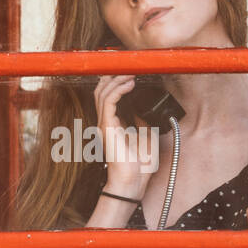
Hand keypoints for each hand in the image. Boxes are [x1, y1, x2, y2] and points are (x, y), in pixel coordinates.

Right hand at [93, 75, 157, 199]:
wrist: (132, 182)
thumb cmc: (138, 165)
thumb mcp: (146, 135)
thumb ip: (143, 119)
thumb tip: (146, 104)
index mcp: (113, 123)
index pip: (108, 95)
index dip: (116, 80)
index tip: (131, 69)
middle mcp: (105, 121)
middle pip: (102, 89)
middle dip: (113, 74)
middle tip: (128, 64)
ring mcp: (104, 124)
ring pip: (103, 92)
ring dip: (117, 79)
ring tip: (131, 72)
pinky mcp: (107, 126)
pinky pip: (108, 101)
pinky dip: (118, 89)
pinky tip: (130, 84)